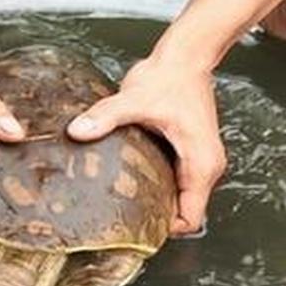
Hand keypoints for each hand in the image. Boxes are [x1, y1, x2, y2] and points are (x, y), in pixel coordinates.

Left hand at [66, 56, 225, 236]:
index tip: (135, 227)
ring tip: (124, 202)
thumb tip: (78, 130)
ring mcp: (200, 160)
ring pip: (182, 198)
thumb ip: (106, 117)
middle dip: (157, 219)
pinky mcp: (191, 152)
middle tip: (121, 218)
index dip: (165, 229)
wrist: (186, 56)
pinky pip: (178, 182)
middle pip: (185, 212)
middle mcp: (207, 166)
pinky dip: (160, 186)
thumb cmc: (170, 77)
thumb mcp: (134, 99)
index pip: (190, 219)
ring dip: (158, 202)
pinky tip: (134, 180)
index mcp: (201, 164)